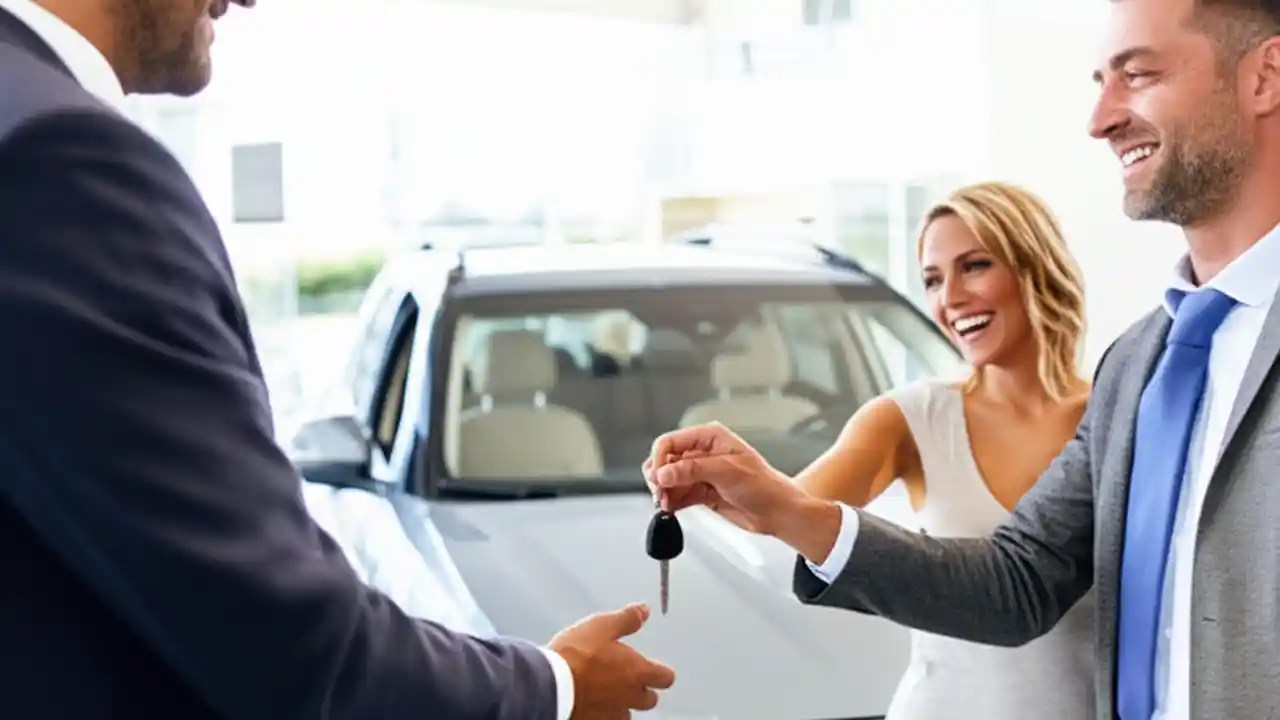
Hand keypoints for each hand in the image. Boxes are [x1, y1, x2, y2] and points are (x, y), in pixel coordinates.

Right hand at [548, 603, 674, 719]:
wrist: (549, 685)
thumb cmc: (576, 654)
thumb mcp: (602, 626)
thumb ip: (627, 619)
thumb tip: (645, 610)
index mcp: (637, 671)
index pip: (666, 678)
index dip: (660, 672)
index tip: (652, 667)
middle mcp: (630, 696)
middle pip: (649, 700)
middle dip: (642, 691)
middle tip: (626, 678)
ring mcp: (612, 714)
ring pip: (626, 713)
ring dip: (621, 704)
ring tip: (605, 692)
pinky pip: (605, 719)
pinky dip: (601, 713)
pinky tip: (589, 703)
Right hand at [642, 422, 804, 535]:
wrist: (778, 512)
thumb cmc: (765, 485)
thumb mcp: (727, 472)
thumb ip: (692, 470)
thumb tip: (664, 473)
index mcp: (710, 437)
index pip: (670, 442)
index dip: (659, 459)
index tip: (658, 478)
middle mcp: (703, 453)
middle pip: (665, 460)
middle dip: (659, 477)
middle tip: (661, 493)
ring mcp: (701, 473)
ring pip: (669, 479)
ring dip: (664, 492)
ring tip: (667, 504)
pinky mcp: (701, 492)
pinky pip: (677, 494)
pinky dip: (671, 502)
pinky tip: (672, 509)